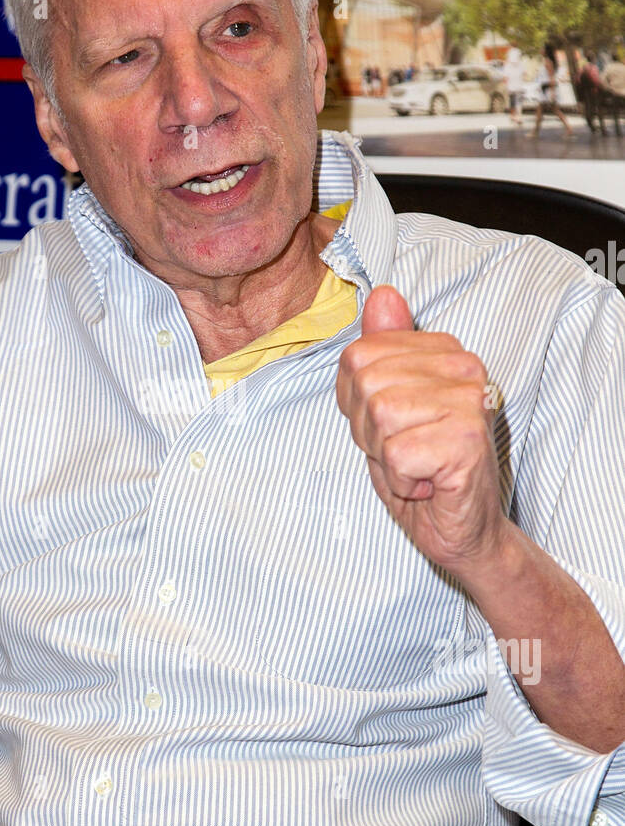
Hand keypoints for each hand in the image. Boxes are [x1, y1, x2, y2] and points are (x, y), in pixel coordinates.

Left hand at [336, 285, 506, 580]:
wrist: (461, 528)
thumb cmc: (421, 469)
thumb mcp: (385, 406)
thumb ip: (381, 352)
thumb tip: (381, 296)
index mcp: (443, 351)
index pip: (358, 357)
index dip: (356, 403)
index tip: (388, 428)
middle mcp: (464, 367)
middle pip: (367, 385)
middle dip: (369, 432)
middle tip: (404, 452)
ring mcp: (469, 401)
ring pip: (380, 417)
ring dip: (386, 456)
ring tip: (417, 466)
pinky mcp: (468, 440)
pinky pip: (397, 454)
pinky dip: (403, 481)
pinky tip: (429, 483)